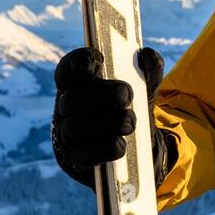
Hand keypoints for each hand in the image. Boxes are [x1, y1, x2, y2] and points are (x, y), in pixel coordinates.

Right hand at [51, 46, 175, 189]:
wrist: (141, 153)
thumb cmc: (132, 114)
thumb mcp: (144, 93)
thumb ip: (149, 73)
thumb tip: (146, 54)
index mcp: (77, 87)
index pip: (68, 70)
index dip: (78, 62)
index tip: (99, 59)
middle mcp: (65, 110)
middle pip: (71, 99)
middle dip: (102, 95)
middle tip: (127, 96)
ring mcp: (65, 136)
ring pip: (74, 127)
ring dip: (108, 123)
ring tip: (131, 122)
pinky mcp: (73, 160)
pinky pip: (82, 155)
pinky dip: (105, 148)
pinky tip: (121, 144)